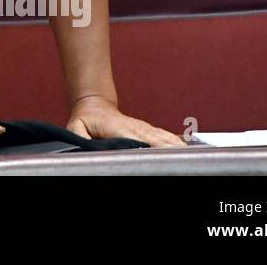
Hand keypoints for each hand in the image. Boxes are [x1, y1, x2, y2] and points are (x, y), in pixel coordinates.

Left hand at [65, 95, 186, 146]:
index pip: (140, 141)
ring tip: (190, 158)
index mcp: (121, 129)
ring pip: (165, 138)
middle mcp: (136, 128)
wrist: (94, 103)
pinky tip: (186, 150)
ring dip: (176, 147)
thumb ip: (78, 135)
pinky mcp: (148, 130)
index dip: (151, 149)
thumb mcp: (76, 126)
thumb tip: (80, 143)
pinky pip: (166, 137)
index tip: (161, 157)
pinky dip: (176, 143)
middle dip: (169, 151)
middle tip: (182, 162)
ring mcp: (144, 128)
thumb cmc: (86, 118)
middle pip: (158, 141)